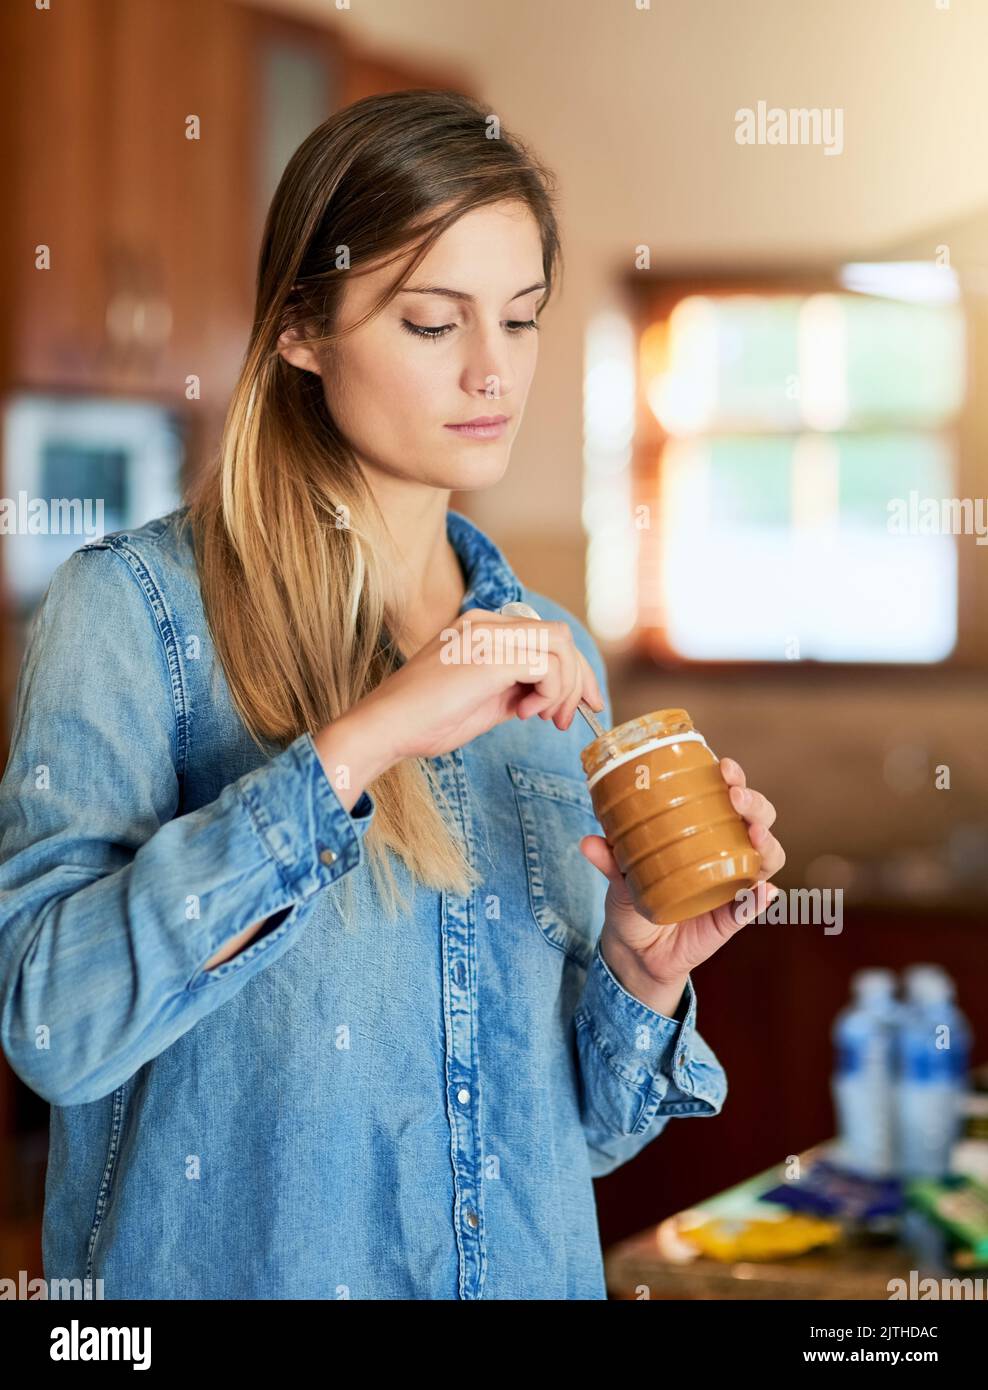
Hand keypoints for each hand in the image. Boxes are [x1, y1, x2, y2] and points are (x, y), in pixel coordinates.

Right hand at [317, 609, 604, 776]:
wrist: (386, 727)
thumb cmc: (425, 721)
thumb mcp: (480, 700)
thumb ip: (512, 689)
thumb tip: (545, 698)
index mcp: (480, 628)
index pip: (544, 635)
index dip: (572, 670)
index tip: (581, 704)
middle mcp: (486, 622)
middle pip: (559, 636)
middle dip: (579, 679)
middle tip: (570, 719)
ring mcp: (488, 635)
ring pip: (560, 646)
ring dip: (564, 689)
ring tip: (541, 718)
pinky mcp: (491, 655)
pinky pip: (547, 665)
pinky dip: (549, 694)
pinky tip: (522, 714)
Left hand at [579, 756, 783, 1003]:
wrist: (635, 950)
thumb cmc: (633, 900)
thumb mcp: (618, 877)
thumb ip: (608, 860)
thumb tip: (588, 841)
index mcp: (703, 831)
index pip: (728, 798)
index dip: (733, 779)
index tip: (724, 767)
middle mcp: (725, 852)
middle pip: (757, 820)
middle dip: (755, 804)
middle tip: (736, 796)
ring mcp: (734, 884)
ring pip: (767, 858)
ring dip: (768, 843)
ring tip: (756, 836)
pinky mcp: (733, 917)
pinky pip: (753, 906)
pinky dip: (762, 897)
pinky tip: (765, 891)